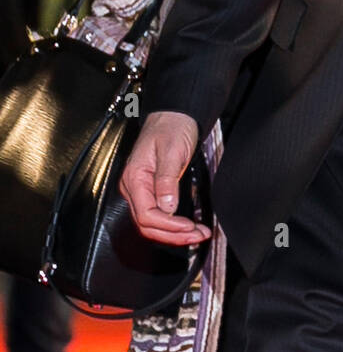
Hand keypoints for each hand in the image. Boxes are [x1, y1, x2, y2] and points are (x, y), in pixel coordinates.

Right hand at [119, 112, 211, 245]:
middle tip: (198, 235)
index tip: (189, 226)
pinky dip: (174, 225)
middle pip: (148, 225)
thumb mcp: (172, 151)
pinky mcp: (152, 191)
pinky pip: (159, 215)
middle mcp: (134, 188)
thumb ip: (167, 180)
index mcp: (135, 178)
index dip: (168, 226)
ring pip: (153, 224)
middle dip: (174, 235)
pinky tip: (189, 227)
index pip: (146, 215)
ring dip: (175, 233)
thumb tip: (167, 207)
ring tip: (198, 234)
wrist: (173, 115)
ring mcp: (142, 191)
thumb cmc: (171, 127)